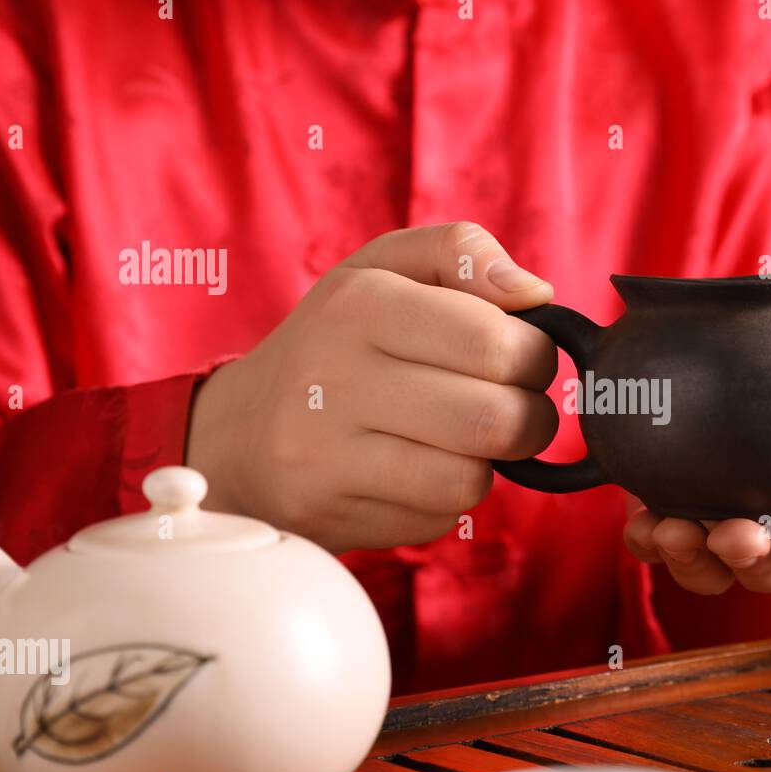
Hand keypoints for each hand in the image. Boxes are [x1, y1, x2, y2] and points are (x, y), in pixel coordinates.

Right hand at [186, 223, 557, 552]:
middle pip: (495, 418)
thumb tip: (535, 292)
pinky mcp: (328, 513)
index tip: (523, 359)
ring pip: (470, 478)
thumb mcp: (383, 268)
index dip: (535, 357)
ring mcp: (325, 453)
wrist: (235, 433)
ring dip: (488, 464)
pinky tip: (416, 472)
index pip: (495, 342)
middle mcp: (334, 377)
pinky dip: (444, 498)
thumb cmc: (335, 342)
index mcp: (359, 304)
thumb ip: (462, 253)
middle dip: (529, 418)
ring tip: (465, 441)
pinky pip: (435, 518)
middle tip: (513, 408)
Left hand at [622, 398, 770, 593]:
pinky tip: (643, 523)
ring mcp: (715, 534)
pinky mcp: (668, 524)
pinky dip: (647, 542)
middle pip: (769, 570)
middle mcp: (770, 532)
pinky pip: (655, 549)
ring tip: (675, 531)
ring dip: (692, 561)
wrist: (726, 376)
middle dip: (751, 559)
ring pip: (708, 573)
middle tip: (734, 537)